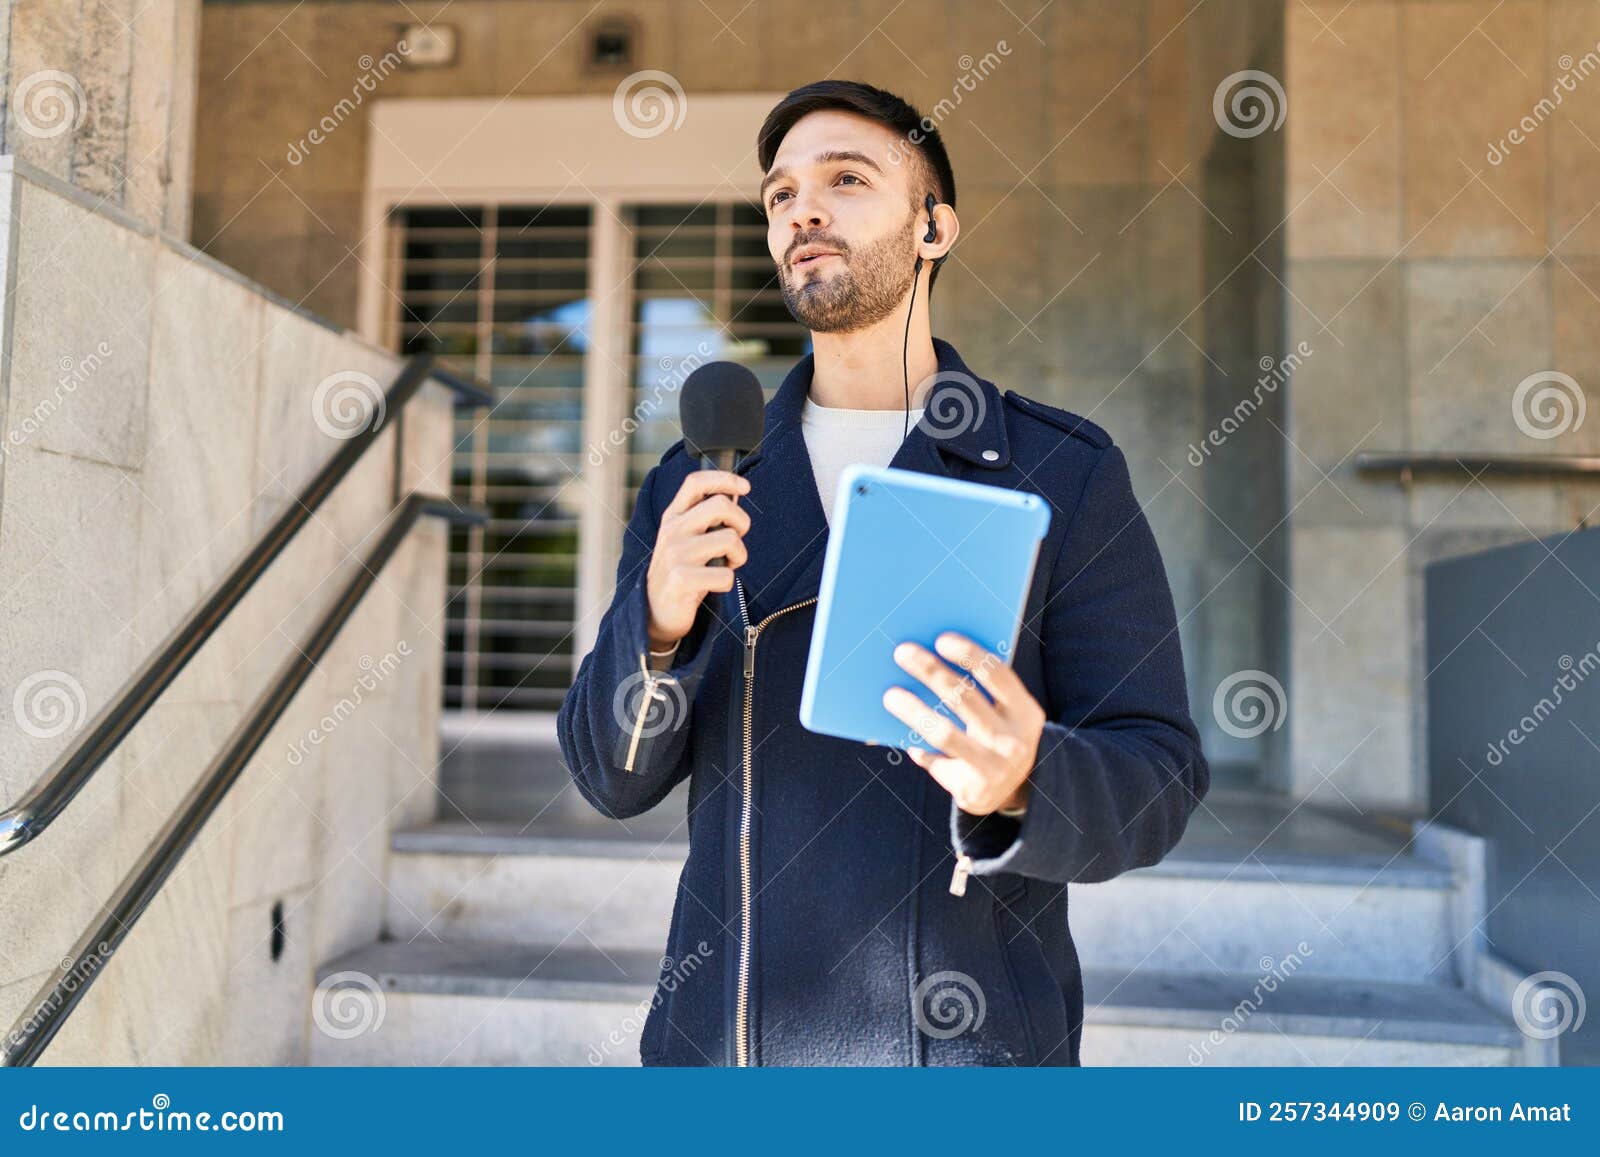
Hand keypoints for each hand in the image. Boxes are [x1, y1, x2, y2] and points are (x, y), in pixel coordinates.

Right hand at [646, 470, 750, 648]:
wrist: (655, 612)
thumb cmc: (680, 571)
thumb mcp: (684, 538)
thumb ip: (703, 518)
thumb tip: (736, 495)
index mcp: (673, 516)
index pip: (696, 482)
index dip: (725, 478)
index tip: (745, 487)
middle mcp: (672, 531)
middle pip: (721, 505)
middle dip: (742, 522)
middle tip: (736, 542)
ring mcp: (674, 555)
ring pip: (730, 539)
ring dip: (738, 556)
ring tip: (726, 565)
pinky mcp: (681, 580)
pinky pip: (726, 575)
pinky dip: (728, 583)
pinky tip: (716, 586)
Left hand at [882, 632, 1045, 815]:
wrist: (1016, 791)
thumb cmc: (1000, 734)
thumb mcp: (1005, 713)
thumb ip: (983, 689)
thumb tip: (932, 656)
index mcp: (1025, 713)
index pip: (998, 675)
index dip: (969, 655)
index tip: (940, 639)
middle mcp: (1014, 741)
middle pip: (964, 698)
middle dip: (931, 671)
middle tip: (902, 652)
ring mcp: (994, 769)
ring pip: (944, 733)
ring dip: (914, 710)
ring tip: (890, 695)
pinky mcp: (972, 791)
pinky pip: (936, 762)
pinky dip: (920, 749)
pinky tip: (908, 741)